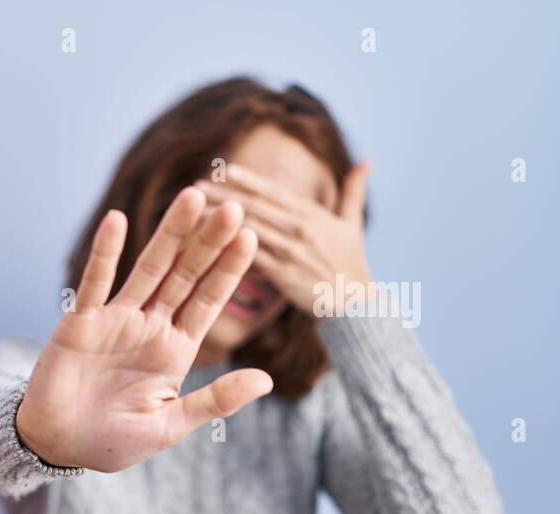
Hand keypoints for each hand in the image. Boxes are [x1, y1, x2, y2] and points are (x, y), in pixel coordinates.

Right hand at [16, 188, 272, 472]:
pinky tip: (117, 221)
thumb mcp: (169, 426)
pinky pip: (94, 282)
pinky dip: (105, 253)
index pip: (209, 302)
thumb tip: (266, 379)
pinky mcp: (80, 323)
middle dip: (209, 243)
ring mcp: (116, 320)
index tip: (252, 238)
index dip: (229, 271)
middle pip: (185, 275)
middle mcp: (149, 327)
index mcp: (175, 351)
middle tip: (234, 207)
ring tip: (193, 197)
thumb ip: (214, 401)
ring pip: (148, 269)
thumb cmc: (111, 441)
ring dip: (170, 234)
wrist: (57, 445)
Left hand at [197, 162, 371, 315]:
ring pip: (248, 231)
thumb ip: (353, 192)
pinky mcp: (282, 275)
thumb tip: (366, 162)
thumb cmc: (351, 262)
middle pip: (255, 208)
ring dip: (218, 221)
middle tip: (195, 187)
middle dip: (223, 196)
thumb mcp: (353, 224)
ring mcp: (291, 252)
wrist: (355, 304)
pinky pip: (250, 260)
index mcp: (312, 214)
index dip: (250, 180)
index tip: (225, 170)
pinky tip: (206, 246)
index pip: (276, 192)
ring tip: (192, 213)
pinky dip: (228, 251)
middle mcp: (300, 229)